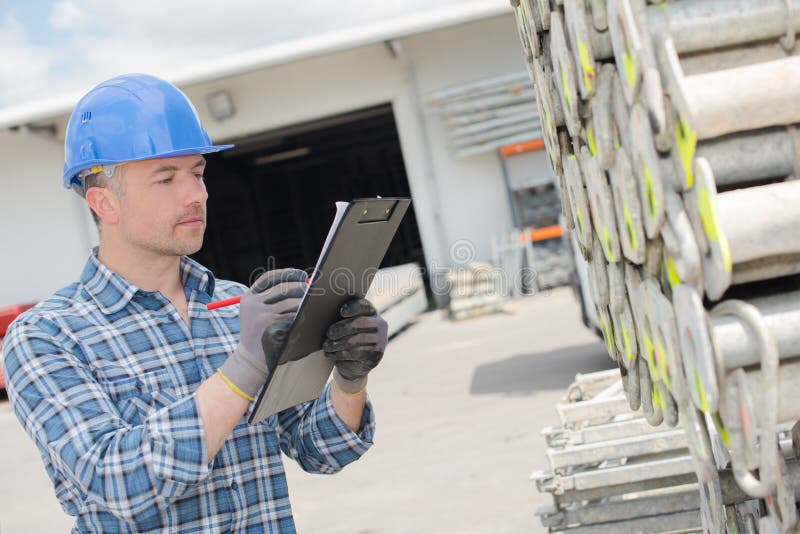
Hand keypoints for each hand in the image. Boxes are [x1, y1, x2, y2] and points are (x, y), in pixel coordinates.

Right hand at [218, 268, 306, 399]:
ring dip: (304, 301)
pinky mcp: (273, 329)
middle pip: (284, 287)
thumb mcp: (254, 311)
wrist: (250, 360)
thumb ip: (270, 296)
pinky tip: (307, 316)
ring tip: (311, 304)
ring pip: (292, 302)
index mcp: (249, 297)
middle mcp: (253, 304)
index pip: (270, 277)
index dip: (288, 273)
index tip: (301, 275)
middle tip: (310, 290)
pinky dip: (303, 314)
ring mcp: (263, 317)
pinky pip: (294, 316)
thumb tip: (300, 280)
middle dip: (301, 287)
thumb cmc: (258, 333)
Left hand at [323, 298, 387, 393]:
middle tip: (329, 333)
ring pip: (356, 341)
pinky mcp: (374, 357)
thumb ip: (341, 316)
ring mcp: (380, 342)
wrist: (357, 362)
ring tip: (326, 346)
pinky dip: (340, 354)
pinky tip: (331, 354)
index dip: (353, 308)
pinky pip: (355, 355)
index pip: (365, 306)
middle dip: (341, 328)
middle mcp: (380, 326)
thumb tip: (321, 306)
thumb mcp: (347, 324)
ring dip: (338, 344)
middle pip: (360, 323)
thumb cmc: (348, 336)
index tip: (341, 312)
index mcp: (373, 313)